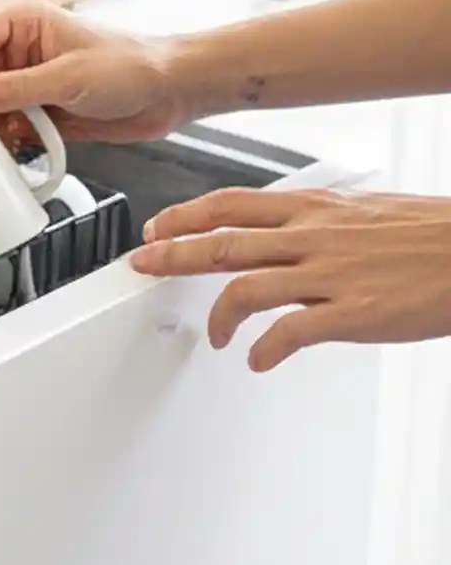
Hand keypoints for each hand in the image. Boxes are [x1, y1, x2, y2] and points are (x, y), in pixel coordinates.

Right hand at [0, 1, 188, 150]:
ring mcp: (30, 83)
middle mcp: (21, 52)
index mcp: (24, 25)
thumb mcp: (68, 77)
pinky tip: (5, 155)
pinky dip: (4, 142)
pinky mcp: (41, 111)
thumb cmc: (132, 66)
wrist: (172, 93)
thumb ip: (15, 88)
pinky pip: (9, 127)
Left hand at [129, 188, 450, 371]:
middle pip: (223, 243)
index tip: (156, 227)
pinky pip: (291, 332)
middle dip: (173, 255)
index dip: (185, 215)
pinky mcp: (354, 312)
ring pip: (247, 287)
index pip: (230, 204)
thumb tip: (286, 227)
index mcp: (314, 208)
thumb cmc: (433, 235)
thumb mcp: (365, 209)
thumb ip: (318, 220)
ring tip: (214, 335)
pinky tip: (257, 360)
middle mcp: (314, 236)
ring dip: (219, 315)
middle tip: (142, 267)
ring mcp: (331, 274)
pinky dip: (265, 349)